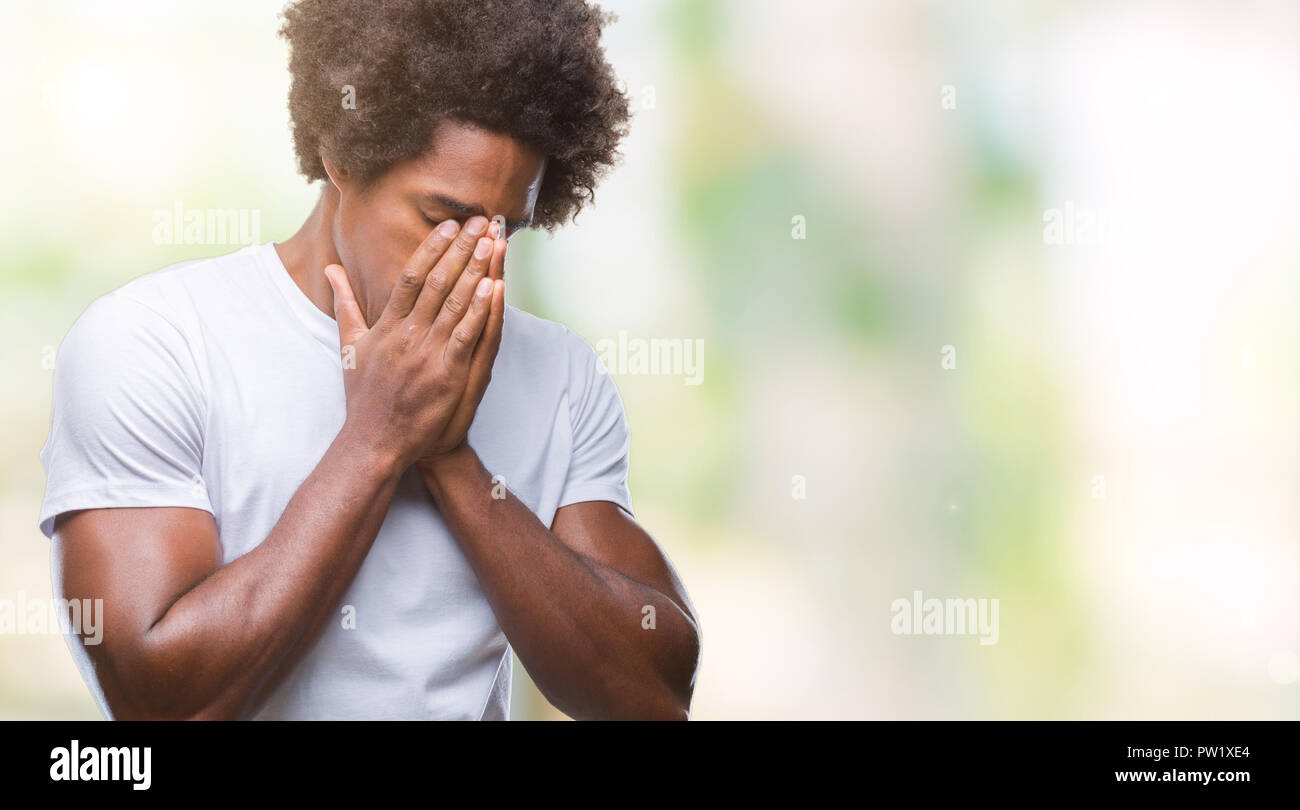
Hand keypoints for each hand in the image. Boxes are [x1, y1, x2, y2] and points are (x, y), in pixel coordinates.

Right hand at [323, 216, 505, 472]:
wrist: (376, 441)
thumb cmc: (364, 396)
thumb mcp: (349, 346)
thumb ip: (345, 304)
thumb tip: (330, 269)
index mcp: (385, 325)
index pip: (410, 276)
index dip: (432, 248)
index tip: (450, 225)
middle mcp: (406, 335)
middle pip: (437, 282)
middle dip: (461, 249)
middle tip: (480, 221)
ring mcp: (426, 354)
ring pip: (455, 303)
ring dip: (477, 270)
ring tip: (493, 243)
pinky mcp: (446, 374)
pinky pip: (466, 335)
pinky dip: (480, 310)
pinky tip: (494, 287)